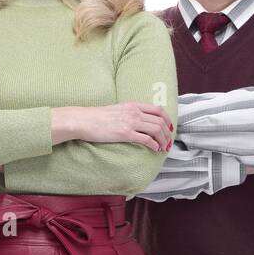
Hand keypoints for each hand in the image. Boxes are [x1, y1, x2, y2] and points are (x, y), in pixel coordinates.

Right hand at [57, 103, 172, 151]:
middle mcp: (134, 112)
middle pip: (160, 121)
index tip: (169, 128)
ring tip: (163, 147)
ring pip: (156, 130)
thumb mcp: (117, 110)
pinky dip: (154, 145)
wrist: (84, 120)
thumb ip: (129, 113)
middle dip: (167, 133)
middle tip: (168, 141)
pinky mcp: (125, 133)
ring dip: (163, 140)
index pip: (157, 110)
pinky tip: (155, 149)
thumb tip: (137, 122)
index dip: (167, 119)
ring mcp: (130, 122)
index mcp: (133, 105)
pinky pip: (146, 139)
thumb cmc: (97, 117)